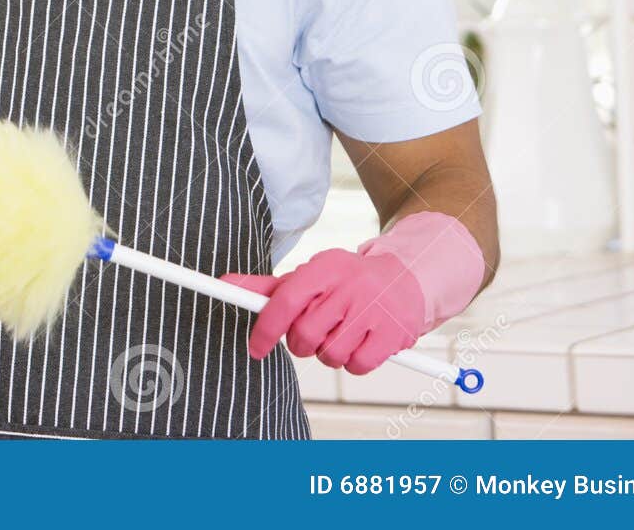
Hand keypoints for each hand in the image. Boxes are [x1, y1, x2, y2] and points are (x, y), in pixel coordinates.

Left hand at [221, 247, 426, 373]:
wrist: (406, 277)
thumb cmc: (347, 281)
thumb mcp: (309, 276)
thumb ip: (268, 287)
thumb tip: (226, 283)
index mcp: (323, 267)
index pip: (284, 302)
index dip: (265, 329)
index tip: (255, 348)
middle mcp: (349, 286)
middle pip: (304, 336)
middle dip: (302, 342)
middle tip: (315, 330)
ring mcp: (373, 310)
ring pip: (329, 355)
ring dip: (329, 352)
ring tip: (341, 332)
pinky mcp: (393, 335)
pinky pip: (356, 366)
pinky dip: (353, 362)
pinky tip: (361, 342)